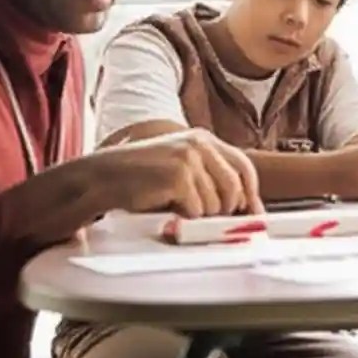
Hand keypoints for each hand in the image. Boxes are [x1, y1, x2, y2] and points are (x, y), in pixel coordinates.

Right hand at [95, 128, 263, 217]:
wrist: (104, 176)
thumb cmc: (142, 178)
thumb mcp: (181, 168)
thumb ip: (210, 179)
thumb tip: (245, 207)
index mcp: (203, 139)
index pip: (244, 166)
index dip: (250, 193)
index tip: (253, 214)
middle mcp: (200, 144)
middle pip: (235, 188)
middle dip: (225, 210)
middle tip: (207, 218)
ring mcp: (190, 158)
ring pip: (216, 203)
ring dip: (199, 214)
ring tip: (177, 207)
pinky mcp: (178, 176)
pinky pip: (197, 210)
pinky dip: (184, 217)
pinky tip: (166, 207)